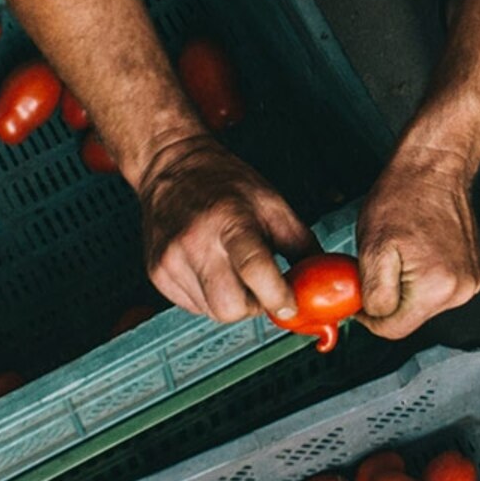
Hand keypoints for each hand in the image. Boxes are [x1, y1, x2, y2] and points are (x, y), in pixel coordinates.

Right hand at [136, 137, 316, 323]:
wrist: (171, 167)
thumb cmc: (223, 183)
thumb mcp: (272, 204)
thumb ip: (301, 245)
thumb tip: (322, 282)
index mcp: (229, 220)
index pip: (254, 269)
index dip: (277, 296)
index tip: (290, 306)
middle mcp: (195, 242)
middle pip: (230, 307)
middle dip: (253, 306)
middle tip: (259, 288)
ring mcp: (171, 260)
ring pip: (212, 313)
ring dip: (231, 302)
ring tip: (231, 271)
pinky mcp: (157, 273)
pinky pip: (193, 307)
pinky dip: (208, 298)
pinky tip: (210, 270)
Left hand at [355, 150, 479, 338]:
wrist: (433, 169)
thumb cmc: (404, 197)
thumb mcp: (373, 249)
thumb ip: (372, 294)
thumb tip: (373, 318)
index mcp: (437, 287)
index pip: (394, 330)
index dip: (369, 317)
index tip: (360, 298)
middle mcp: (461, 289)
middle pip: (410, 319)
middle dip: (389, 299)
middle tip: (380, 266)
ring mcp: (470, 282)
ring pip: (422, 306)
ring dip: (404, 289)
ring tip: (401, 254)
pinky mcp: (472, 273)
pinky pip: (436, 291)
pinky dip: (420, 278)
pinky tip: (417, 253)